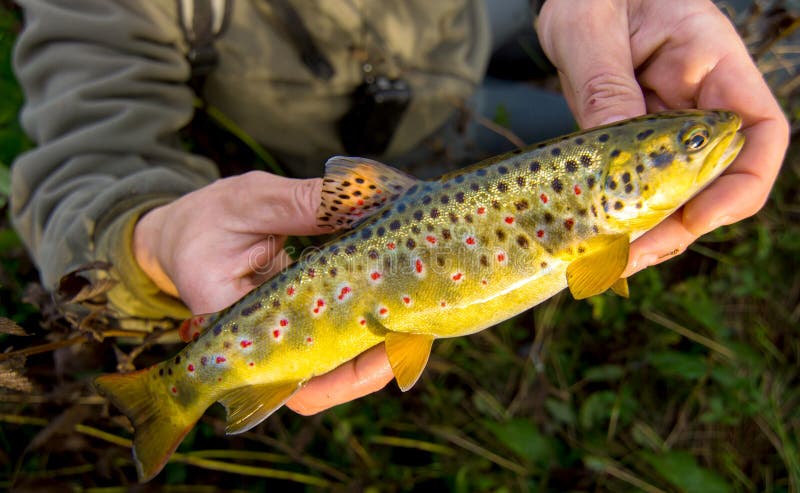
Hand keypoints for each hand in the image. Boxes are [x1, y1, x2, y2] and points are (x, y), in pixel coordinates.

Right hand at [133, 171, 392, 414]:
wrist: (186, 234)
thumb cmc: (207, 219)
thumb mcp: (249, 201)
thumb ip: (301, 202)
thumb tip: (364, 197)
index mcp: (227, 324)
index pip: (285, 377)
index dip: (339, 379)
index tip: (385, 352)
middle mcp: (256, 346)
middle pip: (316, 383)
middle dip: (371, 368)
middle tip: (417, 336)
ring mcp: (280, 339)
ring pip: (330, 366)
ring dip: (376, 350)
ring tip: (419, 323)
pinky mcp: (298, 324)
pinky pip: (333, 337)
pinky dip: (368, 324)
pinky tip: (399, 303)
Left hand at [537, 0, 788, 275]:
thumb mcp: (590, 28)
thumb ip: (605, 87)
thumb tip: (617, 164)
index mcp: (711, 61)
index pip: (759, 132)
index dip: (741, 185)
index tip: (696, 217)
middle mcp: (697, 98)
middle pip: (715, 176)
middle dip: (680, 224)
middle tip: (630, 257)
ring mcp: (665, 120)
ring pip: (674, 186)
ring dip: (647, 228)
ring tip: (608, 259)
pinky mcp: (633, 134)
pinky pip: (637, 178)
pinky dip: (619, 209)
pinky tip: (593, 234)